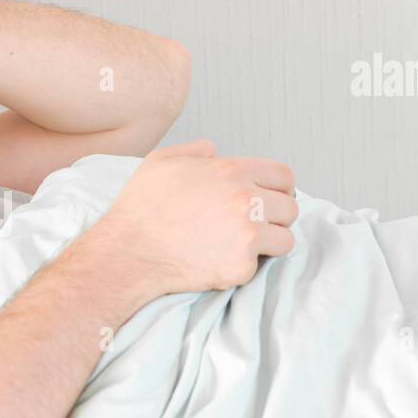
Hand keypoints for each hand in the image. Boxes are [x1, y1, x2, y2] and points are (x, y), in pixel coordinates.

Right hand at [87, 138, 297, 297]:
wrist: (128, 252)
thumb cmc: (140, 208)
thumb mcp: (160, 162)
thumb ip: (193, 150)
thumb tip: (213, 151)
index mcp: (232, 172)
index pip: (283, 176)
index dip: (281, 188)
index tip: (272, 199)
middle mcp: (246, 201)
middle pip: (289, 209)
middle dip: (276, 218)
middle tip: (254, 226)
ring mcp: (246, 235)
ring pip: (284, 240)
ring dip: (268, 244)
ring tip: (242, 246)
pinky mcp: (240, 266)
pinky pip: (257, 267)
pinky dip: (240, 267)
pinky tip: (216, 261)